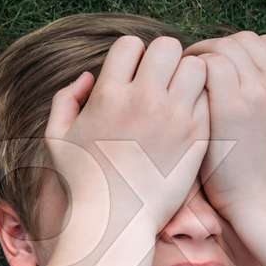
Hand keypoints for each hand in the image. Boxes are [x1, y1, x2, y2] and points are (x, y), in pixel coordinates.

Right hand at [43, 36, 209, 253]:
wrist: (115, 221)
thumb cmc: (81, 182)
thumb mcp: (56, 138)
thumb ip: (65, 100)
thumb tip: (89, 77)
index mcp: (108, 96)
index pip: (130, 44)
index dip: (131, 56)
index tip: (131, 75)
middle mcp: (143, 100)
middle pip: (167, 46)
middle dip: (163, 58)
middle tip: (161, 79)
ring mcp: (175, 118)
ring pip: (197, 67)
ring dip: (188, 76)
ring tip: (180, 95)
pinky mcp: (198, 137)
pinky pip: (209, 99)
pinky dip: (201, 102)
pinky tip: (189, 118)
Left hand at [182, 31, 265, 221]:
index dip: (236, 51)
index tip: (215, 65)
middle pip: (243, 41)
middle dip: (214, 49)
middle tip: (190, 66)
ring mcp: (262, 89)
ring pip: (223, 47)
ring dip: (198, 57)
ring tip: (179, 75)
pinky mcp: (234, 103)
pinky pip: (208, 65)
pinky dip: (190, 70)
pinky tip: (178, 88)